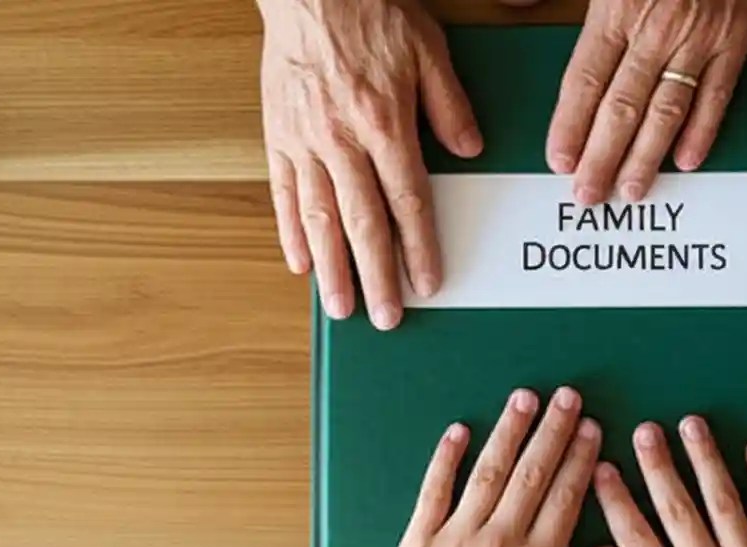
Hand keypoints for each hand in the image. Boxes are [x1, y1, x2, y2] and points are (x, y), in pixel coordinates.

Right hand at [258, 0, 482, 329]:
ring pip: (318, 217)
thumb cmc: (370, 11)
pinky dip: (290, 231)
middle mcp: (341, 140)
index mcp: (384, 123)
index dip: (419, 248)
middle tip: (388, 317)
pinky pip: (282, 192)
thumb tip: (469, 152)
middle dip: (376, 276)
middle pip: (363, 223)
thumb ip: (449, 106)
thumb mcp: (428, 49)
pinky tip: (301, 263)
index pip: (408, 202)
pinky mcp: (277, 135)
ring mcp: (303, 141)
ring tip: (342, 307)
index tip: (429, 284)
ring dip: (332, 268)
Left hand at [330, 387, 616, 546]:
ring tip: (525, 398)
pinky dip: (446, 457)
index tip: (591, 429)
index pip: (564, 497)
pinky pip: (434, 489)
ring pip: (489, 471)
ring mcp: (456, 535)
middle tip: (567, 397)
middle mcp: (499, 541)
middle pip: (532, 474)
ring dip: (509, 431)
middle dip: (552, 430)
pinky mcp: (418, 539)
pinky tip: (459, 430)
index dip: (580, 459)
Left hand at [544, 0, 746, 203]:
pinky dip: (703, 132)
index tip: (558, 161)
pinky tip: (686, 162)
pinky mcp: (736, 40)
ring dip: (646, 158)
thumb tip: (512, 4)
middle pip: (621, 108)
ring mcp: (699, 38)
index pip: (585, 80)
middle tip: (587, 195)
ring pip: (666, 111)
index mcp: (616, 7)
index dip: (570, 126)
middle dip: (601, 158)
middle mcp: (656, 29)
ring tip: (630, 191)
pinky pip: (718, 95)